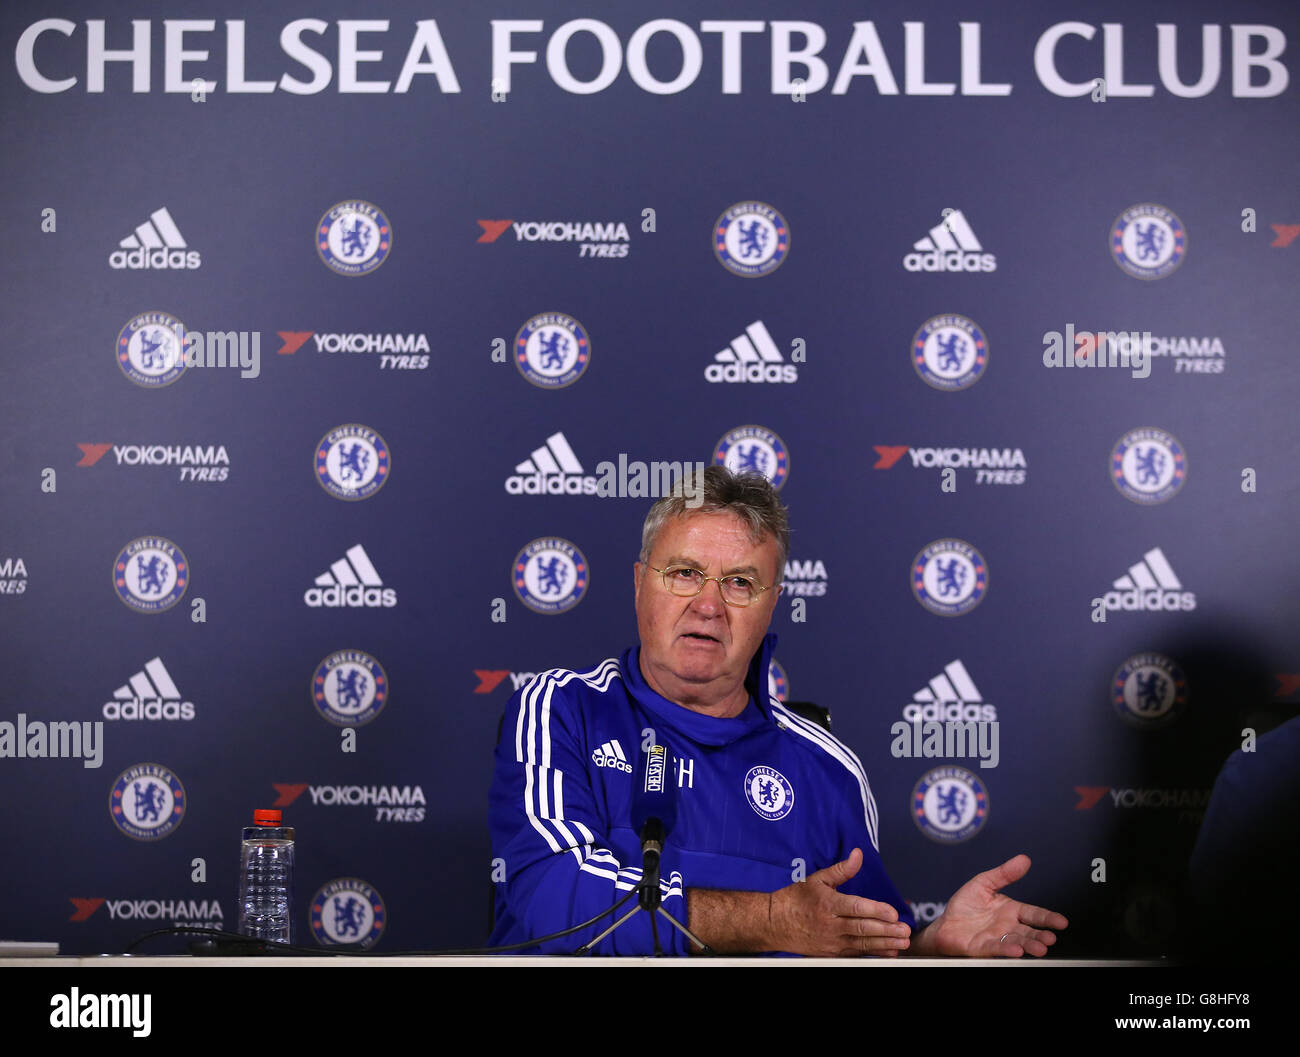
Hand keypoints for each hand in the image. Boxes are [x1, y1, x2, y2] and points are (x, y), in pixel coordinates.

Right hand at [769, 848, 911, 956]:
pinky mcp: (832, 954)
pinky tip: (888, 952)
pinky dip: (874, 954)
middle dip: (886, 930)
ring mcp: (831, 942)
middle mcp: (830, 925)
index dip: (876, 910)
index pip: (856, 907)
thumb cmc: (796, 899)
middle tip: (905, 931)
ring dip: (885, 944)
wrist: (775, 923)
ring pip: (862, 944)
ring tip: (902, 942)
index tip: (893, 913)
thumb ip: (841, 870)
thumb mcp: (817, 879)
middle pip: (862, 928)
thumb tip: (858, 855)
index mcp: (827, 904)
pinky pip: (856, 954)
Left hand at [917, 853, 1067, 956]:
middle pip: (1028, 932)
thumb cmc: (966, 905)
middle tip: (1051, 938)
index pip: (1033, 914)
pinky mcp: (982, 947)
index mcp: (1011, 911)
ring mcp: (996, 938)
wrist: (945, 922)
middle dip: (1040, 936)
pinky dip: (1006, 949)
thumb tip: (1024, 859)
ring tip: (1040, 948)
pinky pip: (996, 948)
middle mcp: (1007, 927)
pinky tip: (1016, 950)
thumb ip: (1004, 874)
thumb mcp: (984, 883)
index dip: (1048, 918)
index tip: (1062, 922)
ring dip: (1028, 945)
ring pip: (1016, 942)